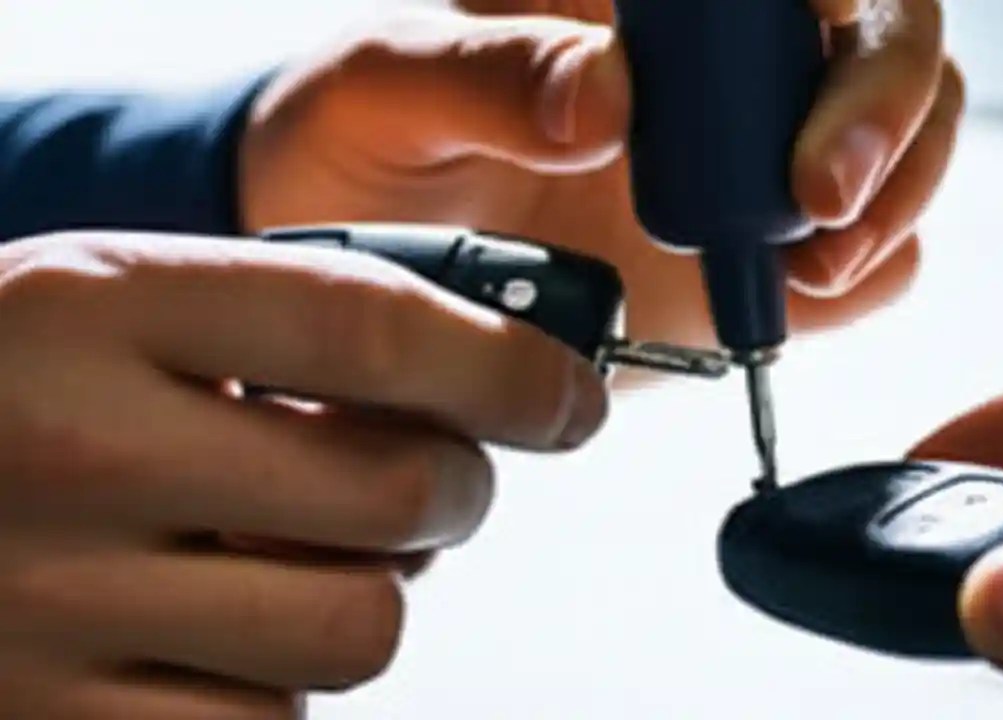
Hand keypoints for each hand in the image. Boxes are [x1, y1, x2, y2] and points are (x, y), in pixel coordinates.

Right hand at [0, 231, 602, 716]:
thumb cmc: (7, 392)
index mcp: (91, 308)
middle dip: (456, 491)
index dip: (509, 366)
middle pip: (400, 494)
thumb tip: (482, 387)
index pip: (369, 325)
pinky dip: (277, 681)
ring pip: (358, 626)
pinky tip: (211, 631)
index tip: (568, 398)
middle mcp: (73, 452)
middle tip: (436, 479)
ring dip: (366, 590)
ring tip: (287, 553)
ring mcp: (53, 609)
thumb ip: (284, 328)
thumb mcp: (112, 306)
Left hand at [240, 0, 962, 360]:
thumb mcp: (378, 93)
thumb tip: (611, 95)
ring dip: (894, 197)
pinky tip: (804, 297)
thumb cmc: (356, 142)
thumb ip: (483, 76)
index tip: (793, 71)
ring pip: (906, 136)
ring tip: (815, 269)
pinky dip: (865, 276)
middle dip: (882, 108)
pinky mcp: (753, 253)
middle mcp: (714, 58)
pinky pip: (863, 255)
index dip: (829, 7)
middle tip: (821, 199)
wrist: (360, 256)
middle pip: (884, 31)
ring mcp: (745, 154)